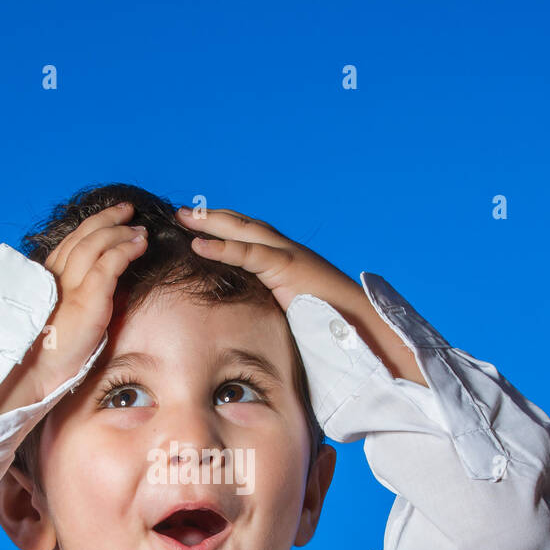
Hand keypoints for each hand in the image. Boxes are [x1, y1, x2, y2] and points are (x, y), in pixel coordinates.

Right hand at [0, 202, 147, 418]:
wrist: (32, 372)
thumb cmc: (45, 353)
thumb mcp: (58, 317)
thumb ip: (72, 299)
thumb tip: (97, 291)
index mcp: (45, 279)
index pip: (70, 242)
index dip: (91, 227)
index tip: (110, 218)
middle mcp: (54, 275)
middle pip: (82, 235)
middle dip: (106, 219)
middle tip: (126, 210)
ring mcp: (69, 284)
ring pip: (96, 243)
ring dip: (120, 232)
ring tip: (139, 228)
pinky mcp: (85, 297)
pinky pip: (109, 262)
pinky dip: (126, 249)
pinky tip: (139, 244)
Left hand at [175, 205, 425, 384]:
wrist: (367, 332)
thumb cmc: (336, 334)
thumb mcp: (295, 319)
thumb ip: (275, 315)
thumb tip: (253, 334)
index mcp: (290, 265)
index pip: (253, 241)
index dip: (226, 232)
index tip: (199, 229)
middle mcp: (291, 254)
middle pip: (245, 228)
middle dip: (213, 219)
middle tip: (183, 214)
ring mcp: (291, 257)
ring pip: (245, 231)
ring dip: (212, 223)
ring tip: (182, 218)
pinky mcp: (291, 268)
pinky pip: (251, 253)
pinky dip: (223, 247)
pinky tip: (198, 244)